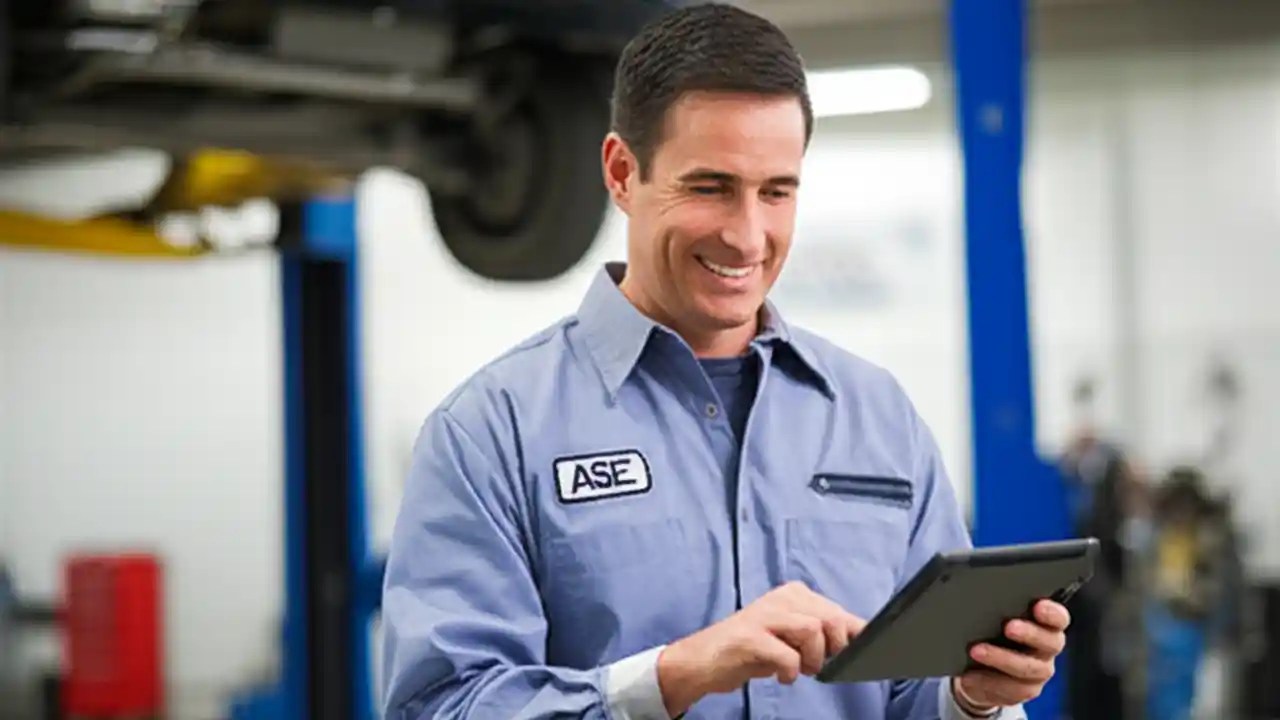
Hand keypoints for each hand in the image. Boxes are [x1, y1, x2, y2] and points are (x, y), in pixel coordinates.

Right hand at [656, 581, 865, 716]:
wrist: (704, 660)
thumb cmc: (754, 650)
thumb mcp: (791, 637)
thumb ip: (822, 633)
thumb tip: (861, 637)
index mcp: (794, 594)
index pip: (839, 612)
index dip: (852, 637)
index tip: (850, 656)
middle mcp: (780, 598)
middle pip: (830, 618)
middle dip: (832, 649)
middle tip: (816, 665)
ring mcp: (763, 616)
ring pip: (812, 630)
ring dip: (812, 659)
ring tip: (800, 669)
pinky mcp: (749, 637)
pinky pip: (786, 655)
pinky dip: (791, 671)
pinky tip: (783, 676)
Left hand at [952, 599, 1070, 714]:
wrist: (979, 669)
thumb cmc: (991, 634)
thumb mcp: (995, 618)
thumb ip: (999, 609)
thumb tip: (978, 594)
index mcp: (1046, 626)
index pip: (1059, 618)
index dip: (1052, 612)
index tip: (1038, 606)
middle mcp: (1047, 650)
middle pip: (1050, 642)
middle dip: (1030, 634)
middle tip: (1009, 627)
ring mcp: (1038, 672)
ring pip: (1027, 668)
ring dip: (1001, 658)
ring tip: (976, 651)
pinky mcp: (1023, 691)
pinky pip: (1010, 689)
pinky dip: (986, 680)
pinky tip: (969, 675)